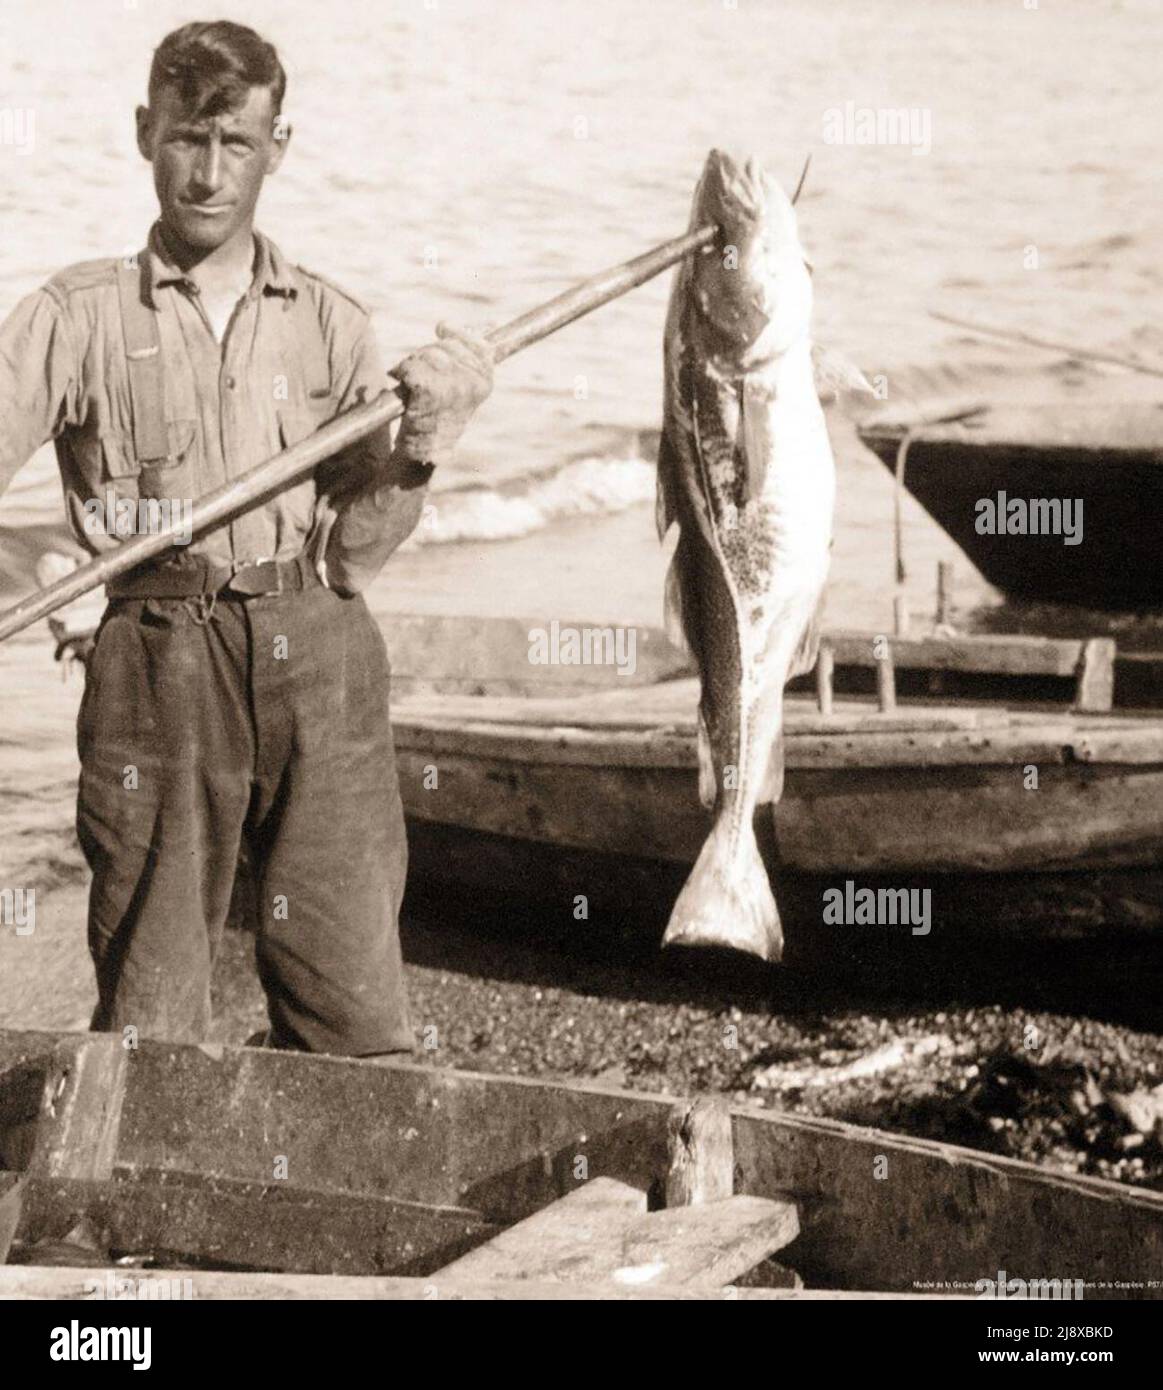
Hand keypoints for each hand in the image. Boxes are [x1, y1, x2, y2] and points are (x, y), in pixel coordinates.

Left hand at [390, 322, 493, 467]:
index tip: (441, 329)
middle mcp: (473, 382)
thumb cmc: (441, 419)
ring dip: (413, 365)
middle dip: (428, 354)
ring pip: (427, 355)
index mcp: (485, 381)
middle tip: (421, 376)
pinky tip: (406, 389)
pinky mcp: (430, 390)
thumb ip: (473, 358)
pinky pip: (411, 367)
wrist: (424, 453)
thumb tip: (487, 324)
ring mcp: (452, 386)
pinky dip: (403, 374)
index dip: (456, 332)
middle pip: (446, 346)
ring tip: (413, 387)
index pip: (477, 342)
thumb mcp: (465, 389)